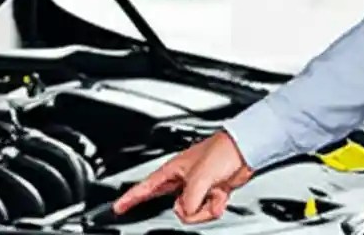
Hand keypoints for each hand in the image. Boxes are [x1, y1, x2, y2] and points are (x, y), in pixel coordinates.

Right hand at [112, 130, 254, 223]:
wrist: (245, 151)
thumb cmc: (222, 151)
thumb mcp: (199, 177)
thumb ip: (188, 199)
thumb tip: (185, 212)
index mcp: (173, 170)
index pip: (145, 187)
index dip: (130, 198)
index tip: (118, 208)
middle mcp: (182, 181)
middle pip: (174, 207)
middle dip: (190, 208)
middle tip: (201, 197)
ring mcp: (197, 189)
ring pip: (191, 212)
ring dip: (205, 207)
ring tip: (214, 191)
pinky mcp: (210, 194)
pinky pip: (206, 211)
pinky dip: (216, 205)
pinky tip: (222, 193)